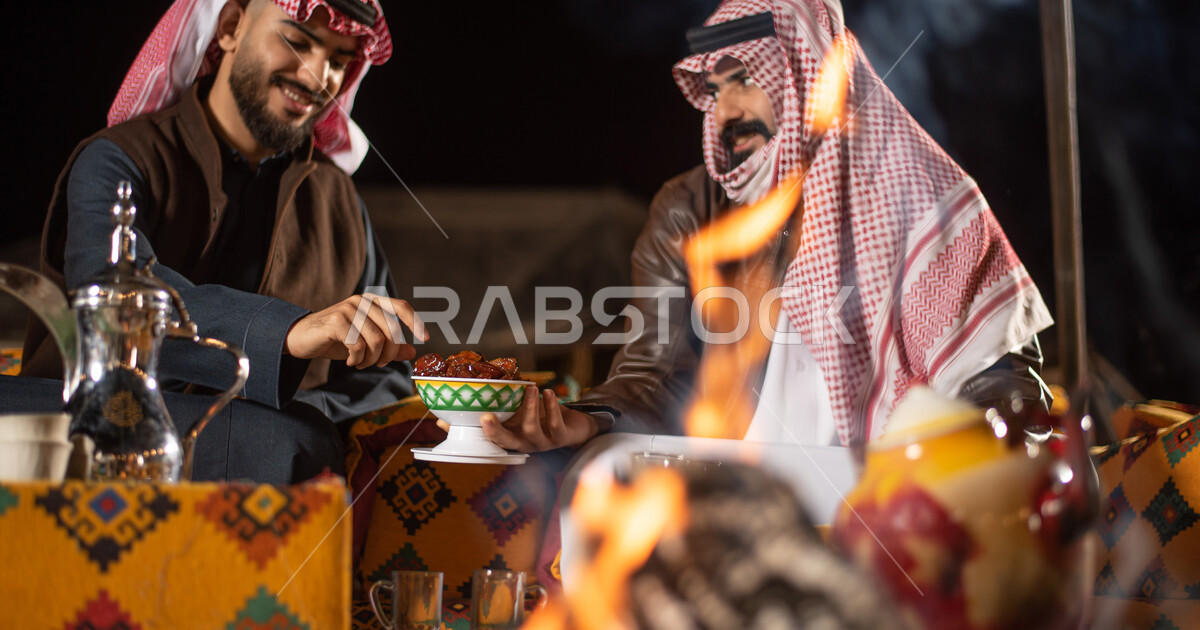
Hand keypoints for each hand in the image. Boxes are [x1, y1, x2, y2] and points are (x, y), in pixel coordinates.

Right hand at [284, 294, 428, 368]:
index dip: (415, 322)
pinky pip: (358, 345)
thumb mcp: (365, 343)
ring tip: (361, 363)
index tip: (425, 338)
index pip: (401, 307)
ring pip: (376, 341)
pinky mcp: (336, 321)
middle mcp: (362, 301)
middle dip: (388, 354)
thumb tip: (412, 352)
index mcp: (373, 301)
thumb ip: (389, 345)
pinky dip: (357, 359)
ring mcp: (349, 309)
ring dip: (371, 359)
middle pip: (391, 331)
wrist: (300, 337)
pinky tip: (350, 361)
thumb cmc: (335, 339)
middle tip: (378, 363)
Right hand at [437, 385, 598, 451]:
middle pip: (505, 443)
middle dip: (494, 432)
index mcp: (510, 438)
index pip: (487, 439)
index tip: (452, 424)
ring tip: (530, 388)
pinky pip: (555, 425)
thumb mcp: (514, 413)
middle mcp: (523, 444)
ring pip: (531, 430)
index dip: (470, 433)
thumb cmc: (539, 418)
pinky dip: (552, 407)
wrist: (574, 427)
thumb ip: (493, 408)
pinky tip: (548, 392)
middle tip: (485, 417)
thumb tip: (454, 405)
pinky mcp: (561, 437)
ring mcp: (542, 443)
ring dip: (528, 408)